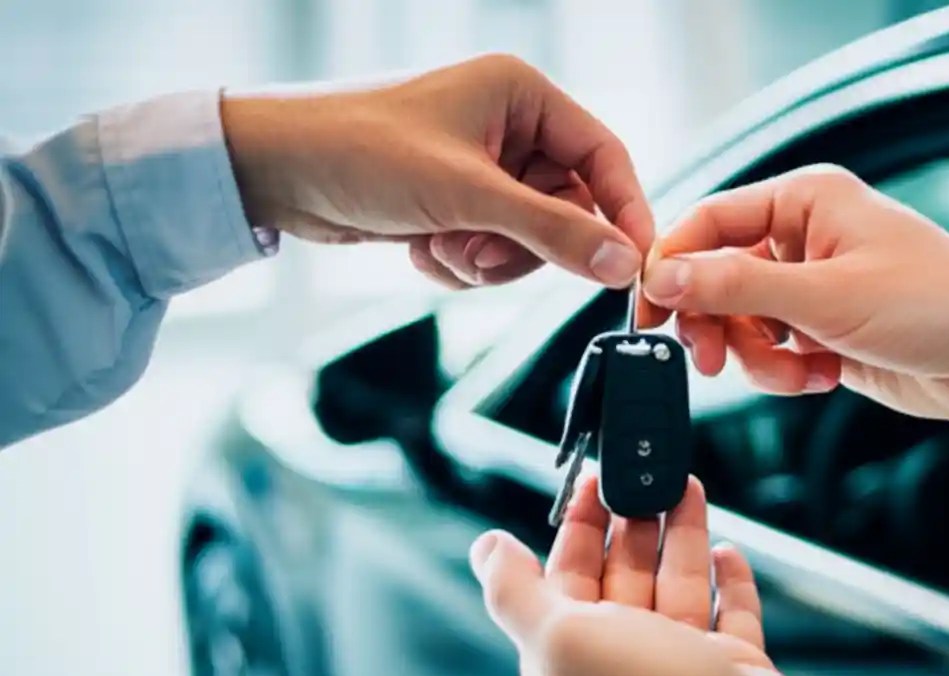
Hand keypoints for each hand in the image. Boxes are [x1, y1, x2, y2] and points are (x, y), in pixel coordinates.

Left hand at [221, 54, 652, 288]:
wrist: (272, 170)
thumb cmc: (360, 151)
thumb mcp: (467, 194)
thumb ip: (552, 231)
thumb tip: (620, 262)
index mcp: (522, 95)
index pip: (604, 155)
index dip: (624, 211)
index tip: (633, 265)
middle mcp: (507, 125)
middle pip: (567, 207)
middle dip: (525, 245)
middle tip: (483, 254)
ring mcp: (480, 166)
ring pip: (528, 237)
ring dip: (489, 258)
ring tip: (443, 245)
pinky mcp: (453, 200)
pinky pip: (491, 248)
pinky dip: (461, 260)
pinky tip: (420, 245)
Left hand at [471, 477, 812, 675]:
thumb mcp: (559, 638)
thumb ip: (514, 591)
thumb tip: (486, 548)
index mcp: (574, 656)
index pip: (566, 575)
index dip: (578, 525)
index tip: (594, 480)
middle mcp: (625, 660)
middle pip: (624, 572)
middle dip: (632, 519)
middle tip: (644, 473)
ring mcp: (683, 664)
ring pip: (677, 583)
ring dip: (681, 533)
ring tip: (686, 487)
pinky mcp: (734, 669)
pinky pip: (730, 614)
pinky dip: (729, 581)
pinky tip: (727, 551)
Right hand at [641, 165, 948, 419]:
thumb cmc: (942, 302)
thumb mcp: (827, 295)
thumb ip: (738, 285)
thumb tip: (665, 277)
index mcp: (804, 201)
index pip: (708, 223)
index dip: (671, 265)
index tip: (651, 311)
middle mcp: (803, 238)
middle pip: (714, 277)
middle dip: (716, 324)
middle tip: (714, 358)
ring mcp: (812, 287)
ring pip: (740, 323)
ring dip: (758, 358)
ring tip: (799, 370)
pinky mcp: (823, 331)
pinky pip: (771, 353)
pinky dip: (785, 373)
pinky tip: (823, 376)